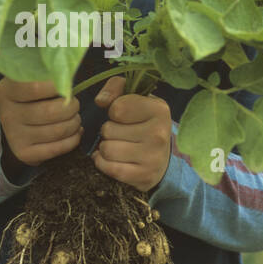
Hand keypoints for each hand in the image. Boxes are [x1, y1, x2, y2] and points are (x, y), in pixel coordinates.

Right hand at [0, 78, 81, 166]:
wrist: (15, 120)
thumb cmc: (31, 94)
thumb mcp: (30, 78)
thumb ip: (46, 73)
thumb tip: (67, 74)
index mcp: (6, 91)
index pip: (37, 87)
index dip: (58, 86)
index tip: (65, 86)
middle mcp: (7, 115)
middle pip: (51, 112)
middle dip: (72, 107)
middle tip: (74, 104)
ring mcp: (14, 136)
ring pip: (57, 130)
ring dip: (75, 123)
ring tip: (74, 117)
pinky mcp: (24, 153)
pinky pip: (57, 149)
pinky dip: (73, 140)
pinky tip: (74, 132)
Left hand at [91, 76, 171, 192]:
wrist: (162, 156)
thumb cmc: (142, 122)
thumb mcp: (134, 97)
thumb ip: (115, 87)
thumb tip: (100, 100)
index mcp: (159, 110)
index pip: (117, 108)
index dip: (113, 111)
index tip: (123, 116)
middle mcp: (159, 134)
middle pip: (108, 130)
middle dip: (109, 131)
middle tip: (121, 133)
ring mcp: (153, 157)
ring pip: (106, 149)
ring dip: (105, 147)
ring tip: (118, 145)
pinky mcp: (145, 176)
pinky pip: (109, 168)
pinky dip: (103, 163)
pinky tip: (112, 159)